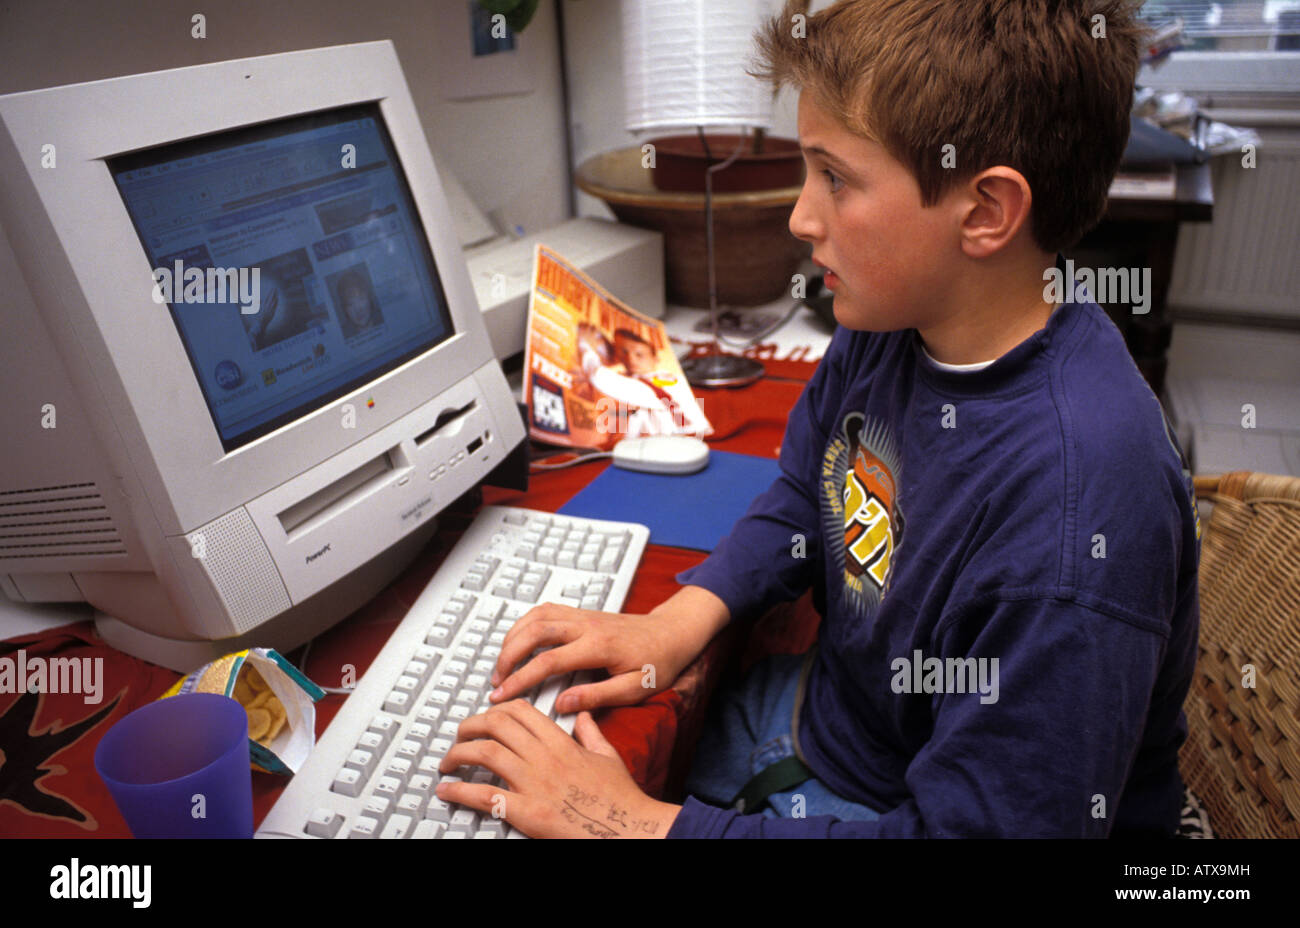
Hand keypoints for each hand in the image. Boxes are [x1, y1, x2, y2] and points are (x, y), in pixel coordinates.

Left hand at [436, 701, 678, 837]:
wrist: (628, 828)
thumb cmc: (619, 798)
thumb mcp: (608, 755)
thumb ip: (591, 732)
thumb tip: (582, 714)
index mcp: (562, 742)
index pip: (520, 711)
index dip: (495, 710)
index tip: (485, 717)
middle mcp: (544, 757)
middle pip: (496, 725)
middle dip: (469, 726)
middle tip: (459, 736)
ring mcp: (534, 783)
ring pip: (485, 753)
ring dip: (458, 754)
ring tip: (448, 762)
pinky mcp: (527, 812)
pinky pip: (485, 796)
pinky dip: (459, 792)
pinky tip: (446, 791)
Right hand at [490, 588, 726, 712]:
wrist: (673, 633)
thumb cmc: (657, 662)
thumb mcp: (635, 689)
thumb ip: (598, 697)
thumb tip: (562, 705)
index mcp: (599, 646)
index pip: (549, 661)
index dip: (521, 679)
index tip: (502, 695)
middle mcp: (587, 625)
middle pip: (534, 631)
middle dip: (508, 655)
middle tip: (496, 681)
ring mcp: (583, 615)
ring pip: (536, 616)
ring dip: (513, 637)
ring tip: (501, 663)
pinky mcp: (581, 613)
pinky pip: (545, 610)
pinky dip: (525, 623)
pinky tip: (518, 641)